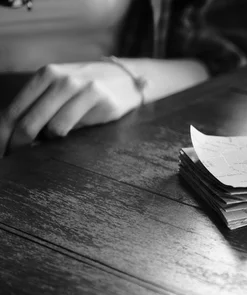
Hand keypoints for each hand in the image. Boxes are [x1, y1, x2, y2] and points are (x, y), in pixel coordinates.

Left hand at [0, 61, 142, 156]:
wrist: (126, 79)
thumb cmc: (88, 92)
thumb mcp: (61, 93)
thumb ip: (39, 110)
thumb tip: (12, 138)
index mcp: (44, 75)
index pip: (12, 111)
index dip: (2, 136)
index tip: (0, 153)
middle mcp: (59, 78)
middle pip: (25, 121)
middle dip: (16, 145)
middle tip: (14, 160)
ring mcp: (79, 85)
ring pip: (47, 127)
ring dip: (45, 141)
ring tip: (53, 138)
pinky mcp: (98, 96)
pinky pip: (69, 125)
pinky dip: (64, 135)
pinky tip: (72, 131)